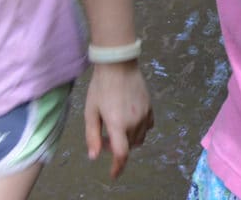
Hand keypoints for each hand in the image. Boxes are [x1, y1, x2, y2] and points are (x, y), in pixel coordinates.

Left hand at [83, 62, 153, 178]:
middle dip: (117, 147)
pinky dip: (140, 130)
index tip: (114, 174)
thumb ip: (92, 136)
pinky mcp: (150, 107)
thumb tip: (94, 156)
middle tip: (105, 136)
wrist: (119, 65)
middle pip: (130, 146)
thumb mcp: (90, 113)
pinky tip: (131, 121)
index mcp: (118, 125)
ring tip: (117, 128)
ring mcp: (144, 114)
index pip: (121, 153)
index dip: (118, 167)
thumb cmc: (100, 88)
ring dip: (129, 139)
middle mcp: (134, 122)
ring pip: (140, 137)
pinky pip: (148, 126)